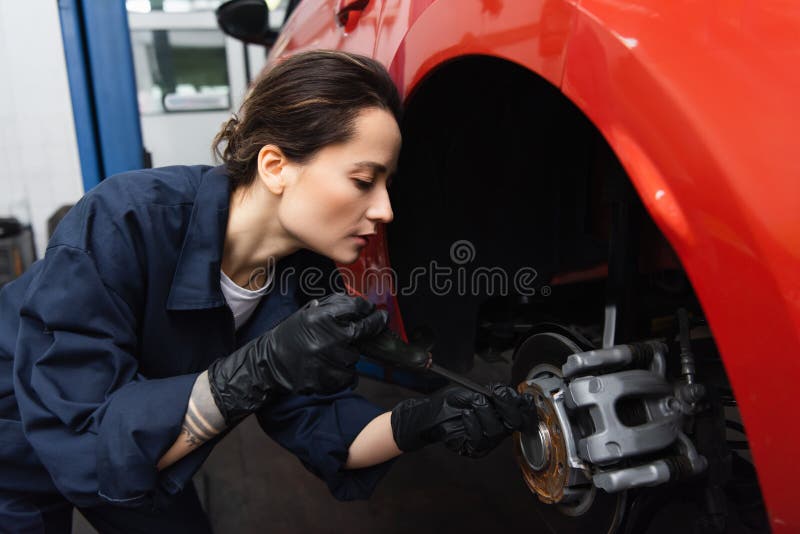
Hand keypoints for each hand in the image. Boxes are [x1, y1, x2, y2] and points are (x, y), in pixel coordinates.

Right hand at [208, 293, 386, 423]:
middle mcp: (327, 337)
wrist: (270, 363)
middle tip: (380, 322)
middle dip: (373, 326)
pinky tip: (330, 367)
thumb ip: (334, 306)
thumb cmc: (293, 335)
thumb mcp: (308, 313)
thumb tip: (362, 305)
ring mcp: (328, 361)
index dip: (368, 308)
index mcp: (320, 317)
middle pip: (363, 330)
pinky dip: (344, 373)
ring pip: (356, 356)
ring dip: (350, 353)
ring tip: (333, 352)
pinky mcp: (327, 380)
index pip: (356, 307)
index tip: (375, 310)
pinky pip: (349, 376)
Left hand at [390, 383, 536, 457]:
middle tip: (496, 396)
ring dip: (485, 412)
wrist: (431, 413)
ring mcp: (486, 441)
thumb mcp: (475, 391)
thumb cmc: (452, 402)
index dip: (526, 409)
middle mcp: (497, 429)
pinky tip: (465, 415)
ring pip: (496, 430)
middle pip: (514, 424)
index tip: (522, 399)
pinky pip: (479, 439)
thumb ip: (494, 393)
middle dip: (507, 408)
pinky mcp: (473, 449)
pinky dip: (472, 424)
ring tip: (473, 403)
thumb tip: (509, 393)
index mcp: (501, 414)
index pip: (523, 416)